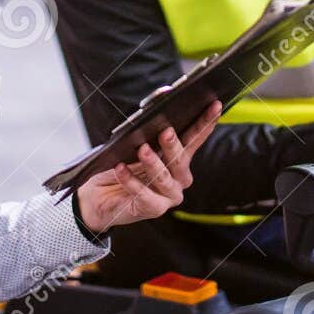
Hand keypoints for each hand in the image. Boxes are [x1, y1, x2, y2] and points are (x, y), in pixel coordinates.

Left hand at [75, 103, 221, 233]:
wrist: (98, 195)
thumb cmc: (121, 165)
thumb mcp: (133, 144)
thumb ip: (147, 129)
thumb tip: (157, 105)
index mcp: (179, 159)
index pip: (195, 138)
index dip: (205, 122)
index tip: (214, 105)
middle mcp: (179, 177)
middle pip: (180, 159)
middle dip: (173, 145)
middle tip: (166, 131)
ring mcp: (169, 195)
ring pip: (164, 177)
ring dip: (152, 163)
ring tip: (142, 150)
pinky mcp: (153, 208)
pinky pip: (143, 194)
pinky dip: (131, 181)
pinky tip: (121, 169)